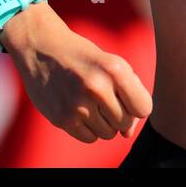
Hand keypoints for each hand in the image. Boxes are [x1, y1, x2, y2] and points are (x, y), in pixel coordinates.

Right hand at [0, 3, 152, 143]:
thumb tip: (128, 134)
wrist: (42, 48)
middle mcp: (97, 88)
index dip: (138, 106)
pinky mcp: (61, 119)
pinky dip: (88, 128)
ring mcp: (77, 105)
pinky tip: (80, 110)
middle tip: (106, 99)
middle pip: (125, 123)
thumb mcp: (112, 64)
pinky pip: (89, 138)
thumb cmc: (84, 57)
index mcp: (115, 70)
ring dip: (104, 123)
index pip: (144, 108)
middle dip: (121, 114)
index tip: (128, 99)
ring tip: (92, 103)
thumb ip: (128, 96)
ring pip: (108, 134)